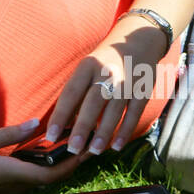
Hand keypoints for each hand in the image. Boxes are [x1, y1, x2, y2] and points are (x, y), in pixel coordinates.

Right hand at [0, 118, 87, 193]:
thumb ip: (7, 134)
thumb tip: (35, 123)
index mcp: (12, 174)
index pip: (51, 175)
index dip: (72, 164)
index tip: (87, 150)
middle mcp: (16, 185)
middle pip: (53, 177)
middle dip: (72, 161)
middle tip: (87, 142)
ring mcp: (12, 189)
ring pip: (44, 178)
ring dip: (60, 163)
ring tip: (72, 141)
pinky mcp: (6, 187)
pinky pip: (32, 177)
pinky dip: (45, 165)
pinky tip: (48, 150)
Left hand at [45, 22, 168, 155]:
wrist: (138, 41)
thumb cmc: (104, 61)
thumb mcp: (86, 69)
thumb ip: (76, 93)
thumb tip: (62, 124)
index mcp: (88, 66)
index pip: (71, 93)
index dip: (60, 115)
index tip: (51, 135)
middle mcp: (108, 73)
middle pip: (94, 103)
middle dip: (83, 127)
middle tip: (73, 149)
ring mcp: (127, 82)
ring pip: (115, 111)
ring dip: (104, 133)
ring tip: (94, 151)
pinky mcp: (142, 91)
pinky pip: (133, 114)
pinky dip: (125, 131)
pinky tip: (116, 146)